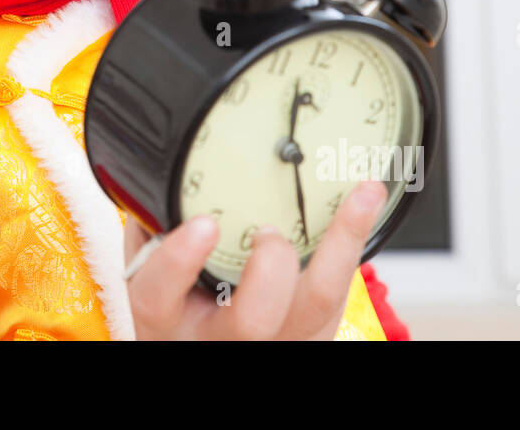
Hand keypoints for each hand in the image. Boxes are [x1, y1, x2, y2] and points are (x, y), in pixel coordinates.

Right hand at [124, 180, 386, 339]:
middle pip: (253, 320)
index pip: (160, 296)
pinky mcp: (313, 336)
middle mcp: (221, 340)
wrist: (217, 346)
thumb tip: (158, 172)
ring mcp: (275, 343)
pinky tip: (364, 202)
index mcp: (168, 319)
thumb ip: (156, 236)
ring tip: (358, 196)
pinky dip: (353, 244)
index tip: (204, 222)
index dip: (180, 261)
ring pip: (317, 306)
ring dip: (341, 245)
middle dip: (269, 267)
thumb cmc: (181, 305)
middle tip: (267, 231)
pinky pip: (340, 294)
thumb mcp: (155, 276)